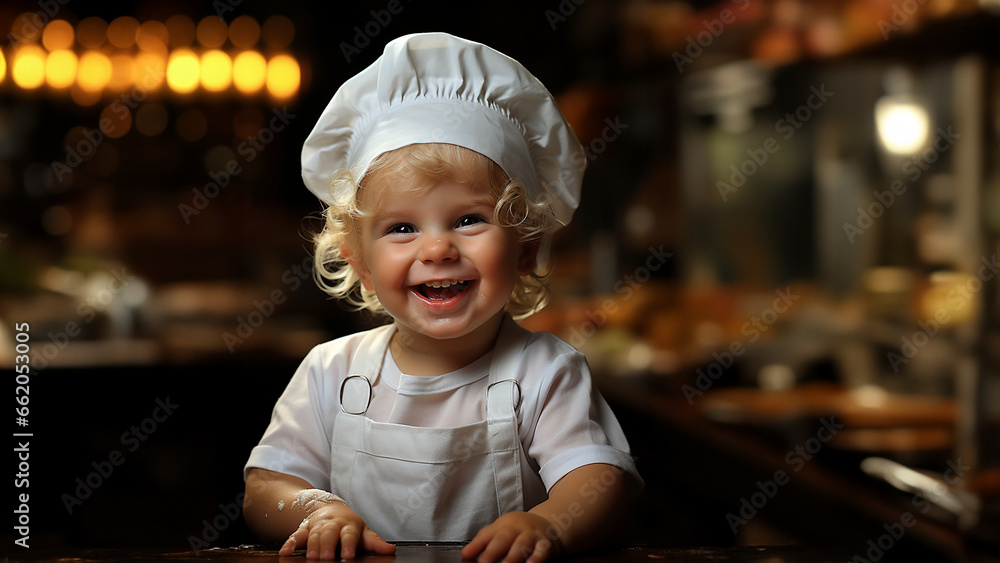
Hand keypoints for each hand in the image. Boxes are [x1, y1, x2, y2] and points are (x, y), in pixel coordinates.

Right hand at [279, 501, 395, 559]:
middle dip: (327, 545)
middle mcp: (331, 525)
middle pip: (329, 534)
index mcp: (348, 525)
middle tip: (326, 558)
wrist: (330, 509)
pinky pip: (295, 536)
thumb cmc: (349, 525)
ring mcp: (316, 526)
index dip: (349, 544)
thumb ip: (374, 542)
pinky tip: (285, 553)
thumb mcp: (363, 532)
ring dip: (311, 546)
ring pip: (313, 535)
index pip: (349, 535)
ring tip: (311, 558)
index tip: (348, 556)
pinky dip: (289, 544)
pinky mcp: (304, 530)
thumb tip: (391, 550)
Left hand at [461, 511, 561, 562]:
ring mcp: (532, 535)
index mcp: (503, 525)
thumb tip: (466, 555)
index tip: (466, 555)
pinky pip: (542, 549)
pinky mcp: (546, 543)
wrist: (551, 522)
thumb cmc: (521, 530)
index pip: (486, 534)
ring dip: (513, 556)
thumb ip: (484, 542)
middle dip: (492, 551)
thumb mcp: (502, 530)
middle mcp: (517, 528)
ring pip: (522, 544)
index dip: (475, 545)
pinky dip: (537, 557)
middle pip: (503, 538)